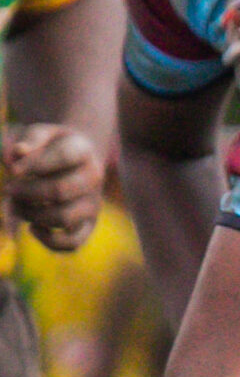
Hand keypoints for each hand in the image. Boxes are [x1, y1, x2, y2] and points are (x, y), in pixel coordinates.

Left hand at [2, 123, 105, 252]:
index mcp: (81, 149)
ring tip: (16, 205)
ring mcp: (92, 202)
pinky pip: (72, 243)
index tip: (12, 169)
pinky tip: (33, 227)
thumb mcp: (32, 133)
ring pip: (63, 218)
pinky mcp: (87, 224)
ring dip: (31, 214)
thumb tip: (16, 157)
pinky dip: (48, 240)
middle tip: (9, 188)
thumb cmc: (44, 145)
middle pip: (60, 191)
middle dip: (26, 192)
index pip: (63, 156)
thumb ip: (21, 140)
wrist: (72, 159)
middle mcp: (93, 176)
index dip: (34, 164)